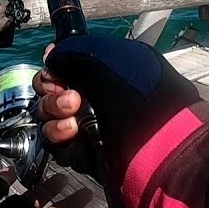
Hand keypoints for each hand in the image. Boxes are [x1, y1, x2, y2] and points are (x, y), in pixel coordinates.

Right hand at [35, 36, 200, 166]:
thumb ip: (71, 51)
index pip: (67, 66)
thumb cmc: (136, 97)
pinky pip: (60, 147)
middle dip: (53, 93)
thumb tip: (52, 57)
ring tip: (72, 119)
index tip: (54, 68)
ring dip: (54, 116)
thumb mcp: (105, 58)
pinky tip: (74, 135)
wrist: (157, 147)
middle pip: (52, 93)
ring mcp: (92, 128)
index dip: (54, 67)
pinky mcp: (88, 156)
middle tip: (71, 98)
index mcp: (108, 71)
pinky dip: (61, 139)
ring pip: (51, 120)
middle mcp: (99, 98)